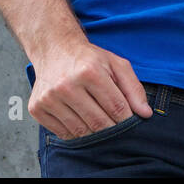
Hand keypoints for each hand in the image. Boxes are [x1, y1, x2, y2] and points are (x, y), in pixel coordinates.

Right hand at [27, 37, 152, 139]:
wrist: (55, 50)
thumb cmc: (89, 59)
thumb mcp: (116, 64)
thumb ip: (133, 88)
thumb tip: (145, 114)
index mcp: (89, 71)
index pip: (116, 107)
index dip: (126, 119)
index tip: (129, 122)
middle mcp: (67, 84)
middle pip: (98, 122)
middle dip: (112, 128)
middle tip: (115, 126)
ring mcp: (49, 98)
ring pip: (81, 131)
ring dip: (94, 132)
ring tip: (98, 122)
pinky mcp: (37, 108)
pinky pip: (63, 133)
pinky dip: (76, 133)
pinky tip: (80, 119)